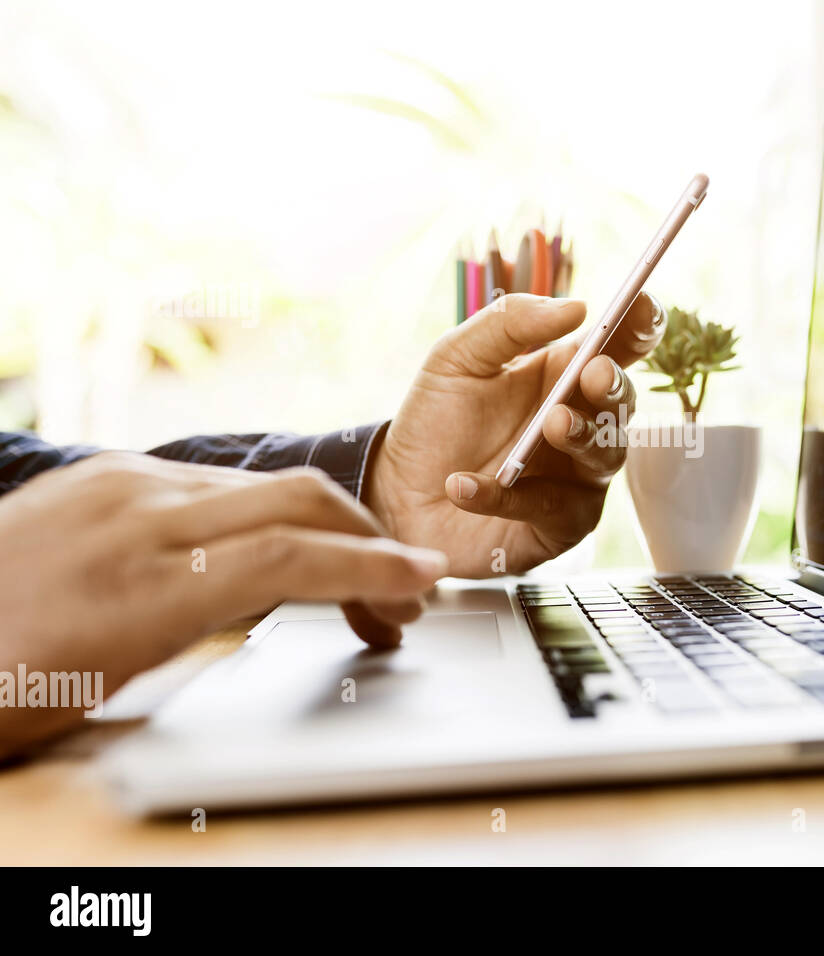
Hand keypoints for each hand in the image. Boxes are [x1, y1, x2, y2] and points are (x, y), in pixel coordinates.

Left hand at [0, 453, 447, 755]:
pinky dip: (262, 513)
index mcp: (139, 587)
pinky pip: (211, 482)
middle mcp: (136, 516)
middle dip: (368, 540)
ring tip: (345, 576)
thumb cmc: (3, 687)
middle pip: (295, 501)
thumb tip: (286, 601)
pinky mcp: (104, 471)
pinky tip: (272, 547)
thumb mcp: (114, 683)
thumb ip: (209, 627)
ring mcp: (118, 483)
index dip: (373, 569)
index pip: (292, 557)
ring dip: (321, 526)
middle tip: (404, 593)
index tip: (422, 585)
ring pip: (260, 486)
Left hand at [365, 292, 664, 576]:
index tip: (643, 305)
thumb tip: (576, 307)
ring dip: (581, 438)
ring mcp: (578, 477)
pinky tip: (463, 485)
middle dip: (614, 386)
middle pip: (621, 403)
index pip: (617, 348)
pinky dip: (508, 497)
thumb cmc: (435, 423)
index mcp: (564, 376)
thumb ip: (509, 323)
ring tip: (551, 424)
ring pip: (604, 457)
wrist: (397, 494)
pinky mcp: (560, 525)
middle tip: (595, 375)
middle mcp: (582, 424)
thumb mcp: (456, 358)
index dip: (639, 326)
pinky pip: (550, 509)